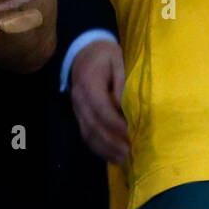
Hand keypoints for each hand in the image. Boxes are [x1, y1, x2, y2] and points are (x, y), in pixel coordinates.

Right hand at [70, 39, 129, 163]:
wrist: (84, 49)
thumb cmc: (105, 54)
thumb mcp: (117, 60)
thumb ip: (122, 82)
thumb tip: (128, 105)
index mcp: (89, 83)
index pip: (102, 109)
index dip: (116, 124)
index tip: (132, 134)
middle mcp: (79, 99)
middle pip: (93, 126)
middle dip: (112, 142)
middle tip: (130, 152)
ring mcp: (76, 108)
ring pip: (87, 134)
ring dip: (105, 149)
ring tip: (123, 159)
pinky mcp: (78, 114)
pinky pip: (85, 133)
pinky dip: (98, 146)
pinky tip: (111, 154)